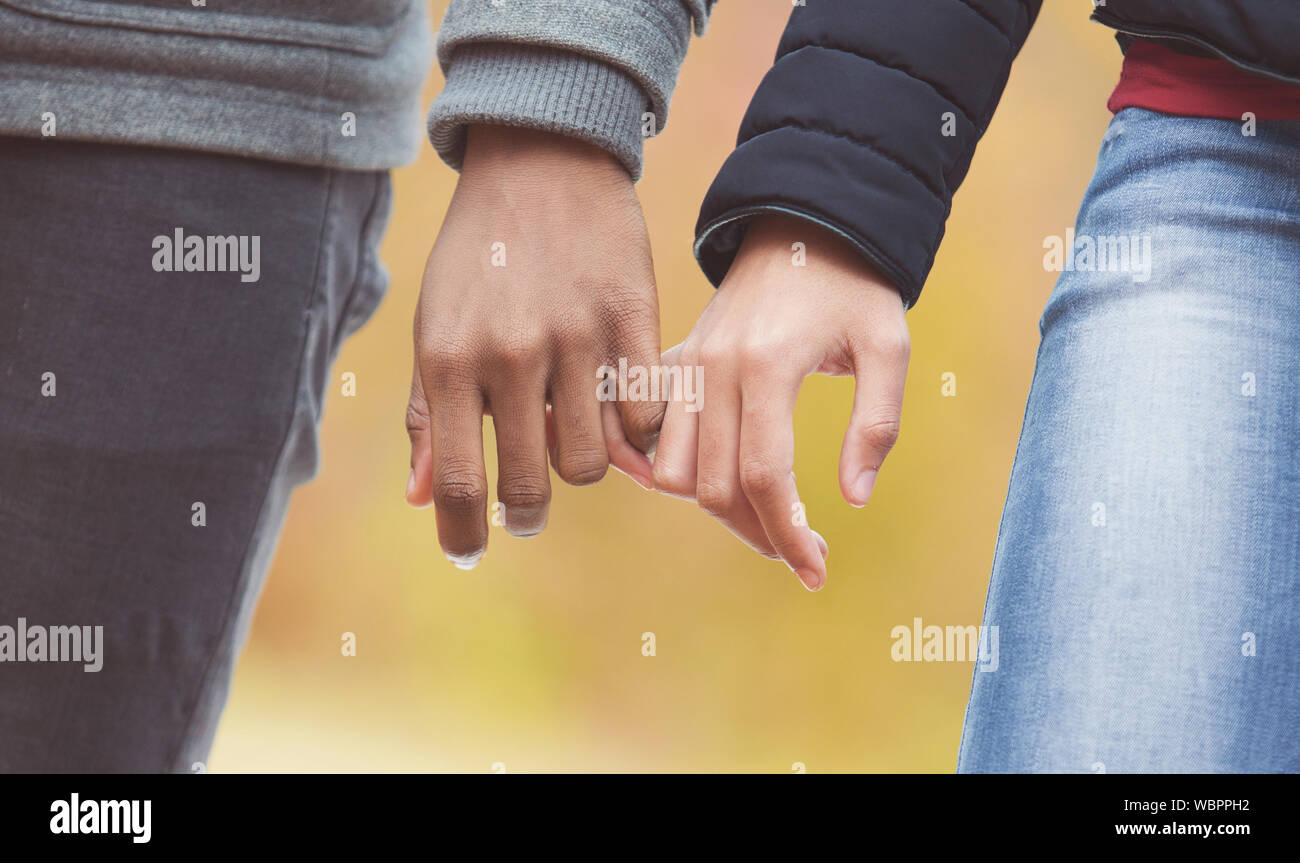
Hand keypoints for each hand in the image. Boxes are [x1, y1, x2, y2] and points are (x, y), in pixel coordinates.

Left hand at [405, 125, 662, 567]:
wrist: (542, 161)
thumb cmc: (479, 255)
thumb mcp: (433, 325)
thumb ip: (425, 414)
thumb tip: (423, 500)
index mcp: (449, 358)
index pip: (458, 480)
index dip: (462, 533)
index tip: (469, 552)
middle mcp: (511, 354)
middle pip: (528, 485)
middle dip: (525, 513)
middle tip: (527, 510)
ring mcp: (577, 339)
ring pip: (591, 462)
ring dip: (578, 467)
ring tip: (569, 440)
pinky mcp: (632, 322)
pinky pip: (642, 418)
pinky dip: (632, 432)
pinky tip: (615, 410)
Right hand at [652, 215, 909, 590]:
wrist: (801, 221)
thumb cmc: (854, 286)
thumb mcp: (888, 346)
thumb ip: (877, 424)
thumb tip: (852, 498)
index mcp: (768, 365)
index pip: (762, 477)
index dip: (787, 535)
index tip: (817, 570)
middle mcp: (715, 369)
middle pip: (713, 488)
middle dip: (759, 534)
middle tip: (804, 553)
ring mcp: (687, 366)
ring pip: (675, 473)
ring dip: (717, 509)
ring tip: (768, 518)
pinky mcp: (676, 364)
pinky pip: (652, 437)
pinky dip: (671, 473)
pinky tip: (713, 488)